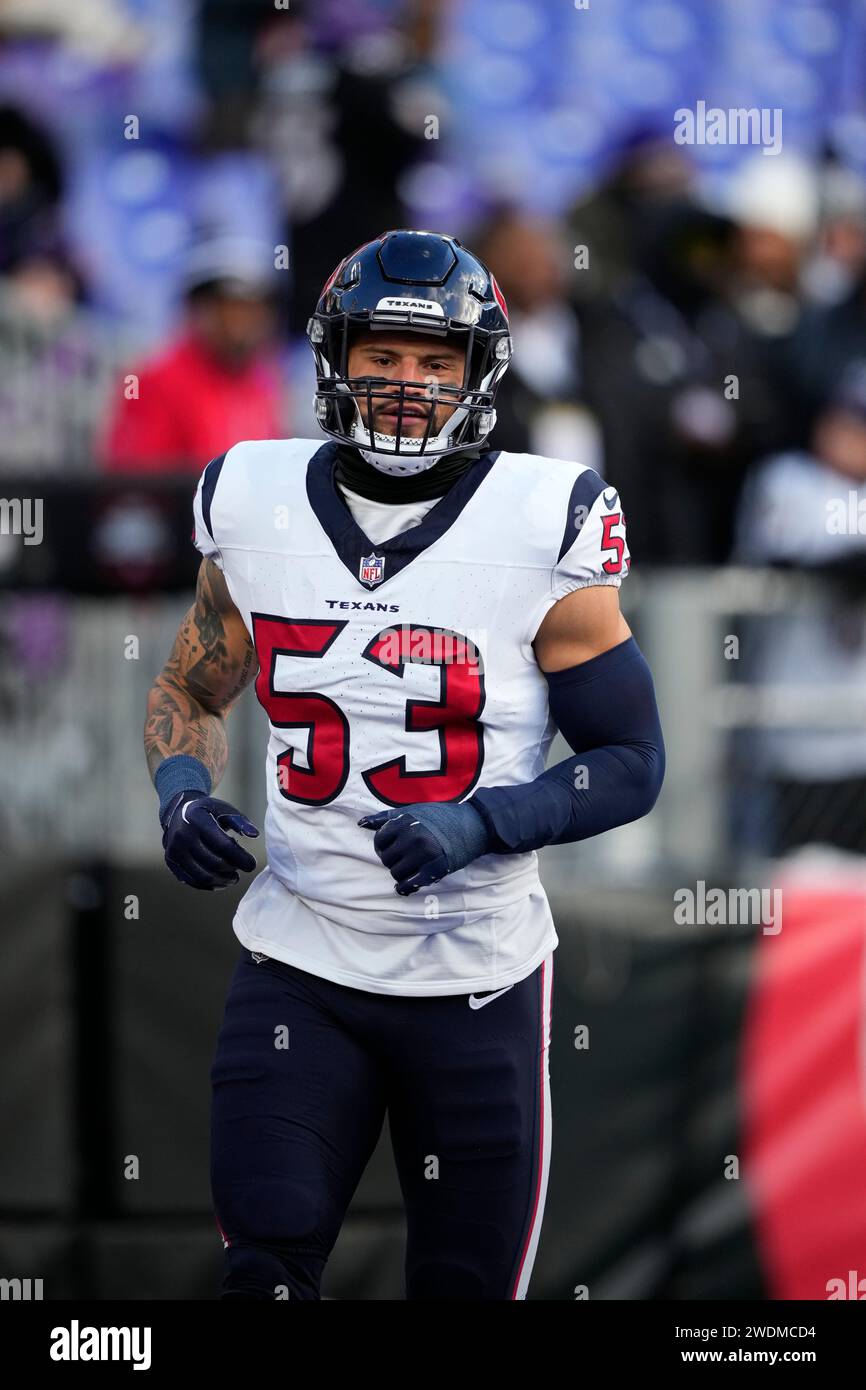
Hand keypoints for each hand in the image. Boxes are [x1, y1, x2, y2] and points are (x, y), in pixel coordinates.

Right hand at [160, 790, 259, 890]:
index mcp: (198, 820)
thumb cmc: (206, 813)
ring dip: (222, 881)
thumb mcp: (223, 809)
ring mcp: (174, 850)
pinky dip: (209, 885)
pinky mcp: (171, 862)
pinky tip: (220, 882)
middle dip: (232, 869)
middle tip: (242, 869)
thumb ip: (239, 821)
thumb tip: (254, 834)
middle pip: (213, 862)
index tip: (252, 864)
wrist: (177, 813)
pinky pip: (192, 880)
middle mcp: (183, 836)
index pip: (223, 845)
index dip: (240, 858)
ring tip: (233, 878)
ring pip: (202, 876)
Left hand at [358, 801, 489, 895]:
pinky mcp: (435, 869)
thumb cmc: (441, 817)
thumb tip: (361, 824)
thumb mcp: (413, 811)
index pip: (379, 840)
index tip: (394, 848)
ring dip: (401, 874)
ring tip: (411, 868)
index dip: (384, 846)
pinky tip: (406, 887)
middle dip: (393, 860)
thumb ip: (386, 818)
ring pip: (396, 873)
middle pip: (387, 858)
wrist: (474, 824)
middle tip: (406, 858)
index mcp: (405, 821)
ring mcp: (424, 854)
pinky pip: (409, 884)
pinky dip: (404, 888)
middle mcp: (413, 837)